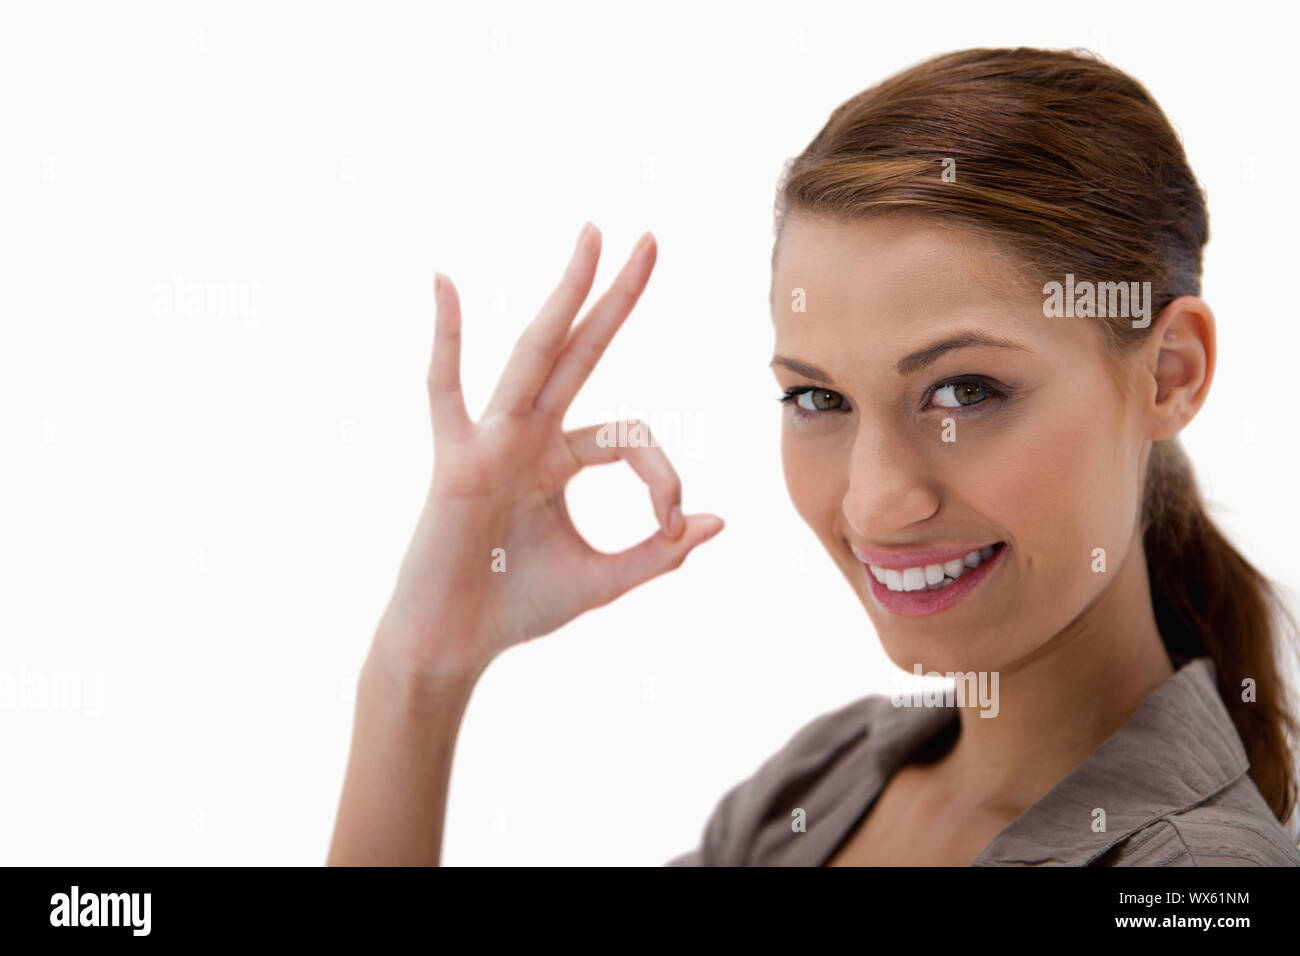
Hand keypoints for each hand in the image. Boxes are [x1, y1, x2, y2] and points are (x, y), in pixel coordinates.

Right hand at [374, 223, 723, 684]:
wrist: (454, 646)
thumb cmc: (518, 608)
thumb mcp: (603, 580)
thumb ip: (659, 553)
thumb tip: (719, 521)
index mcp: (562, 457)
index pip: (632, 437)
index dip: (666, 476)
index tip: (673, 526)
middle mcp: (529, 435)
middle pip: (581, 352)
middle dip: (617, 298)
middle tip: (651, 239)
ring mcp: (492, 440)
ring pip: (535, 354)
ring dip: (567, 296)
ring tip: (595, 237)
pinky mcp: (457, 461)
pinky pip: (445, 391)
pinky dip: (445, 338)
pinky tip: (445, 281)